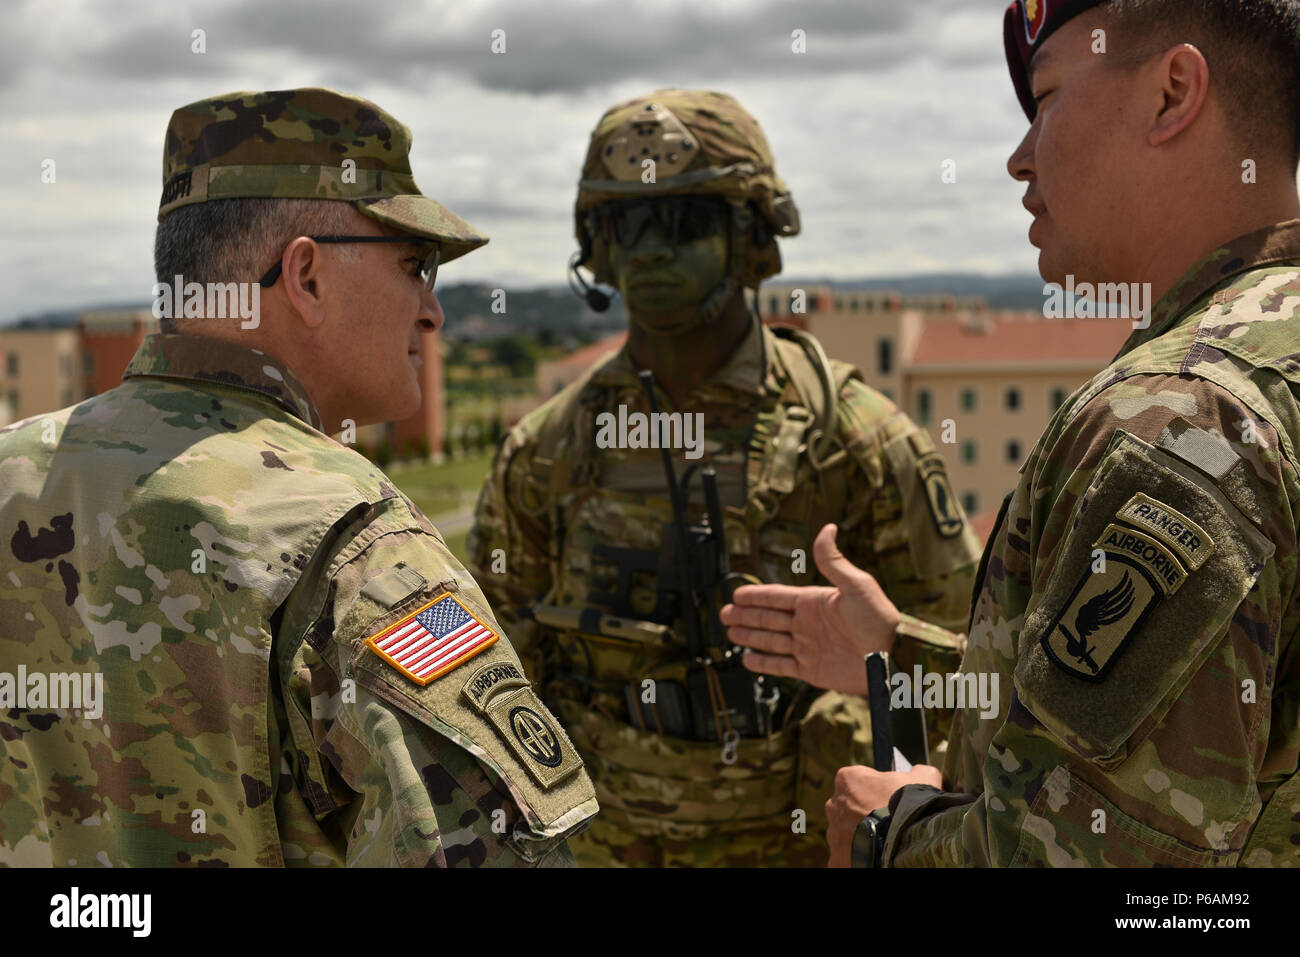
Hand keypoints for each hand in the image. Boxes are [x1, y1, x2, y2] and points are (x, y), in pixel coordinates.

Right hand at [719, 523, 900, 694]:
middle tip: (725, 614)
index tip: (737, 594)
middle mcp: (808, 624)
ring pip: (770, 641)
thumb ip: (833, 560)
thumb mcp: (857, 585)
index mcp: (814, 602)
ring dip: (750, 636)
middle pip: (768, 618)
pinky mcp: (811, 669)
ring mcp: (808, 647)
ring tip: (731, 634)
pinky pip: (781, 665)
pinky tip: (748, 660)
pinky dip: (763, 663)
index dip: (756, 596)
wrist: (892, 658)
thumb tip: (828, 528)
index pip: (777, 597)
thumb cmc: (880, 620)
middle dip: (745, 616)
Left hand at [825, 764, 942, 867]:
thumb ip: (918, 771)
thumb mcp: (923, 778)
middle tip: (887, 820)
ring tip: (884, 839)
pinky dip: (858, 855)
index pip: (859, 780)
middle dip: (865, 812)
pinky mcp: (837, 857)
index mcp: (848, 779)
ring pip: (847, 832)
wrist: (906, 842)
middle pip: (850, 807)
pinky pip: (846, 855)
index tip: (890, 797)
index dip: (877, 788)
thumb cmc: (909, 806)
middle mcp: (834, 804)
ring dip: (861, 834)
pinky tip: (875, 855)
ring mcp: (833, 833)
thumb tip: (921, 771)